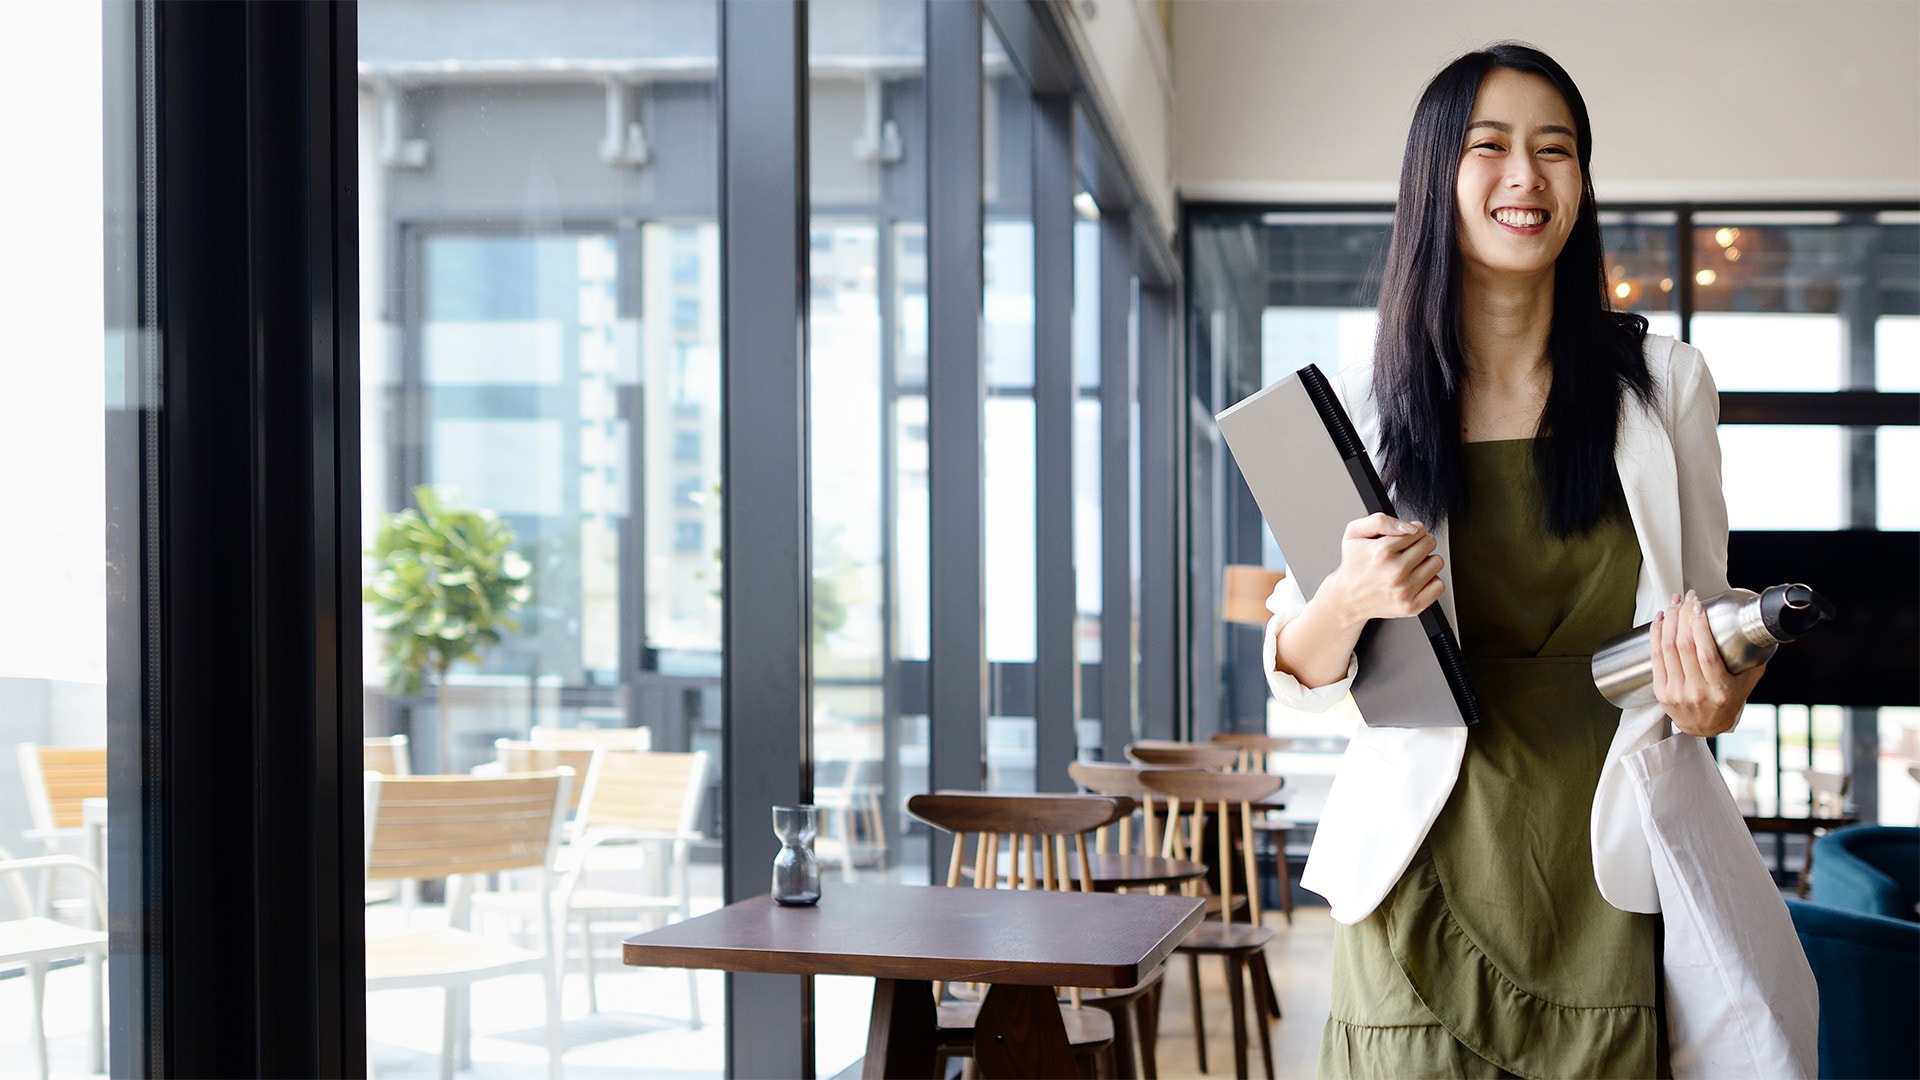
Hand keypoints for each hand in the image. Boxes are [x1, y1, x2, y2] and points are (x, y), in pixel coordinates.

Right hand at [1319, 513, 1444, 627]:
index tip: (1403, 538)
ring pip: (1436, 562)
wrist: (1347, 598)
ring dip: (1425, 562)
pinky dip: (1429, 581)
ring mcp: (1404, 591)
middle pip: (1429, 543)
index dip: (1411, 531)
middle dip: (1419, 544)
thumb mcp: (1354, 533)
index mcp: (1382, 551)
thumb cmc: (1353, 565)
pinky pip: (1439, 585)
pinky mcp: (1412, 606)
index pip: (1417, 529)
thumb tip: (1409, 527)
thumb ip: (1380, 521)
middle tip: (1405, 552)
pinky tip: (1414, 580)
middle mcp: (1394, 572)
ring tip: (1409, 566)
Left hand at [1650, 590, 1765, 736]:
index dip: (1699, 625)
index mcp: (1719, 689)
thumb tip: (1760, 630)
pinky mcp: (1660, 691)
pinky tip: (1661, 620)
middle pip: (1684, 646)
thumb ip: (1753, 660)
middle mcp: (1695, 691)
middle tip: (1687, 598)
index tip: (1699, 605)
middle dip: (1684, 616)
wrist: (1704, 728)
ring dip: (1669, 621)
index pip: (1705, 653)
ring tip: (1675, 604)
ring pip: (1667, 648)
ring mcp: (1675, 692)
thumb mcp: (1746, 684)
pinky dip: (1656, 635)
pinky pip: (1655, 657)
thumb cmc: (1727, 702)